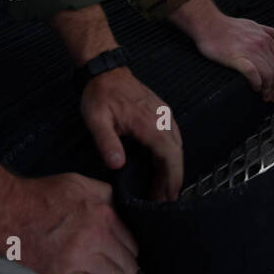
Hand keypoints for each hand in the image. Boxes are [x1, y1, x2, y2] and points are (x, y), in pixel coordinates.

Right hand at [0, 173, 139, 273]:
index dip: (126, 253)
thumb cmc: (36, 197)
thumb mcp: (77, 183)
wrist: (3, 210)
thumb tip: (122, 208)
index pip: (132, 245)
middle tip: (107, 272)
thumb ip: (104, 194)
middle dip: (120, 272)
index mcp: (102, 213)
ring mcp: (78, 257)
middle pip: (127, 267)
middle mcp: (94, 235)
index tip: (117, 257)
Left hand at [80, 68, 183, 201]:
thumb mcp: (96, 119)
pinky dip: (172, 155)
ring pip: (178, 146)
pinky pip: (174, 137)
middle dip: (173, 180)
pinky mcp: (163, 113)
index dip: (170, 179)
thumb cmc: (99, 95)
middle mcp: (162, 119)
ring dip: (174, 169)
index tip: (166, 198)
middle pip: (177, 154)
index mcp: (149, 123)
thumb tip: (116, 164)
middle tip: (164, 202)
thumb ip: (106, 142)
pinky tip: (164, 167)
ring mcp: (164, 114)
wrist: (105, 70)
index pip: (169, 156)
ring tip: (164, 190)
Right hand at [195, 14, 273, 102]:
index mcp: (266, 38)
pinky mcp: (236, 57)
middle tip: (271, 96)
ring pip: (269, 74)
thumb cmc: (228, 25)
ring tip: (262, 95)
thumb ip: (272, 33)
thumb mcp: (254, 25)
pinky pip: (253, 73)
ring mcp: (249, 51)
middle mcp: (261, 44)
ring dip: (268, 88)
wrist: (207, 23)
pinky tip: (254, 87)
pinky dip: (257, 83)